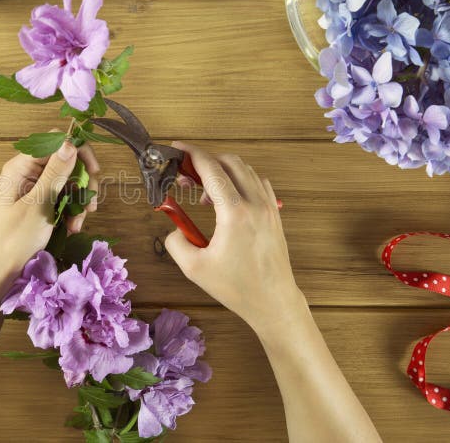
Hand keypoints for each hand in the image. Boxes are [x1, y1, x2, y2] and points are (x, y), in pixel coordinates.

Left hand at [0, 139, 99, 302]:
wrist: (1, 271)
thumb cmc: (15, 239)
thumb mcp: (39, 204)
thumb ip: (55, 172)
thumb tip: (69, 142)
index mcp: (20, 166)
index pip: (55, 142)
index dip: (78, 153)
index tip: (94, 172)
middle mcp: (27, 173)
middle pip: (66, 161)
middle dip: (82, 182)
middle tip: (90, 204)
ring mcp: (34, 189)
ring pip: (68, 182)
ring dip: (78, 201)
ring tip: (78, 224)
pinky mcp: (40, 204)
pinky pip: (63, 198)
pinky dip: (71, 211)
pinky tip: (72, 227)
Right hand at [164, 142, 305, 335]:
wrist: (273, 301)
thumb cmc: (236, 287)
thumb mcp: (194, 268)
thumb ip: (175, 241)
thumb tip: (174, 227)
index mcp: (234, 213)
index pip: (212, 169)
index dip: (192, 153)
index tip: (177, 147)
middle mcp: (255, 203)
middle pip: (230, 162)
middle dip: (205, 160)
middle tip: (186, 176)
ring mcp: (269, 206)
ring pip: (246, 170)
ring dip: (222, 171)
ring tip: (203, 194)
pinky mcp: (275, 214)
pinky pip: (258, 182)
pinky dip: (239, 180)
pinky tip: (227, 199)